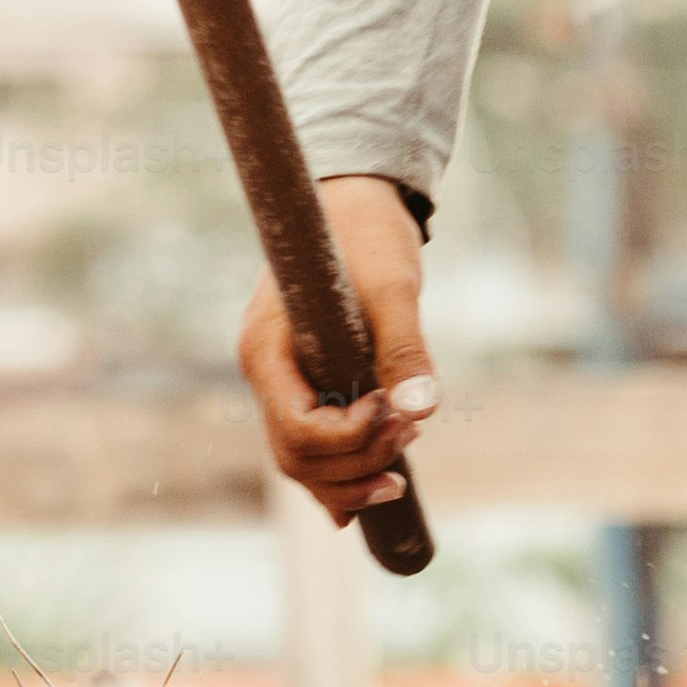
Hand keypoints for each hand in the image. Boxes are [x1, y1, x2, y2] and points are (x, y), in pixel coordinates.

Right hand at [239, 175, 439, 525]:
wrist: (354, 201)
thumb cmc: (366, 235)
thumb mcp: (392, 286)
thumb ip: (404, 348)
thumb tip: (421, 411)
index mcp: (266, 350)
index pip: (295, 429)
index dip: (348, 437)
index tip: (393, 410)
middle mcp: (266, 374)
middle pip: (296, 459)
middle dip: (356, 463)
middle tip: (411, 435)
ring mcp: (281, 383)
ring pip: (303, 464)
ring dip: (354, 475)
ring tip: (406, 453)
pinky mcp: (304, 385)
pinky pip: (314, 448)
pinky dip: (344, 474)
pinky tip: (380, 485)